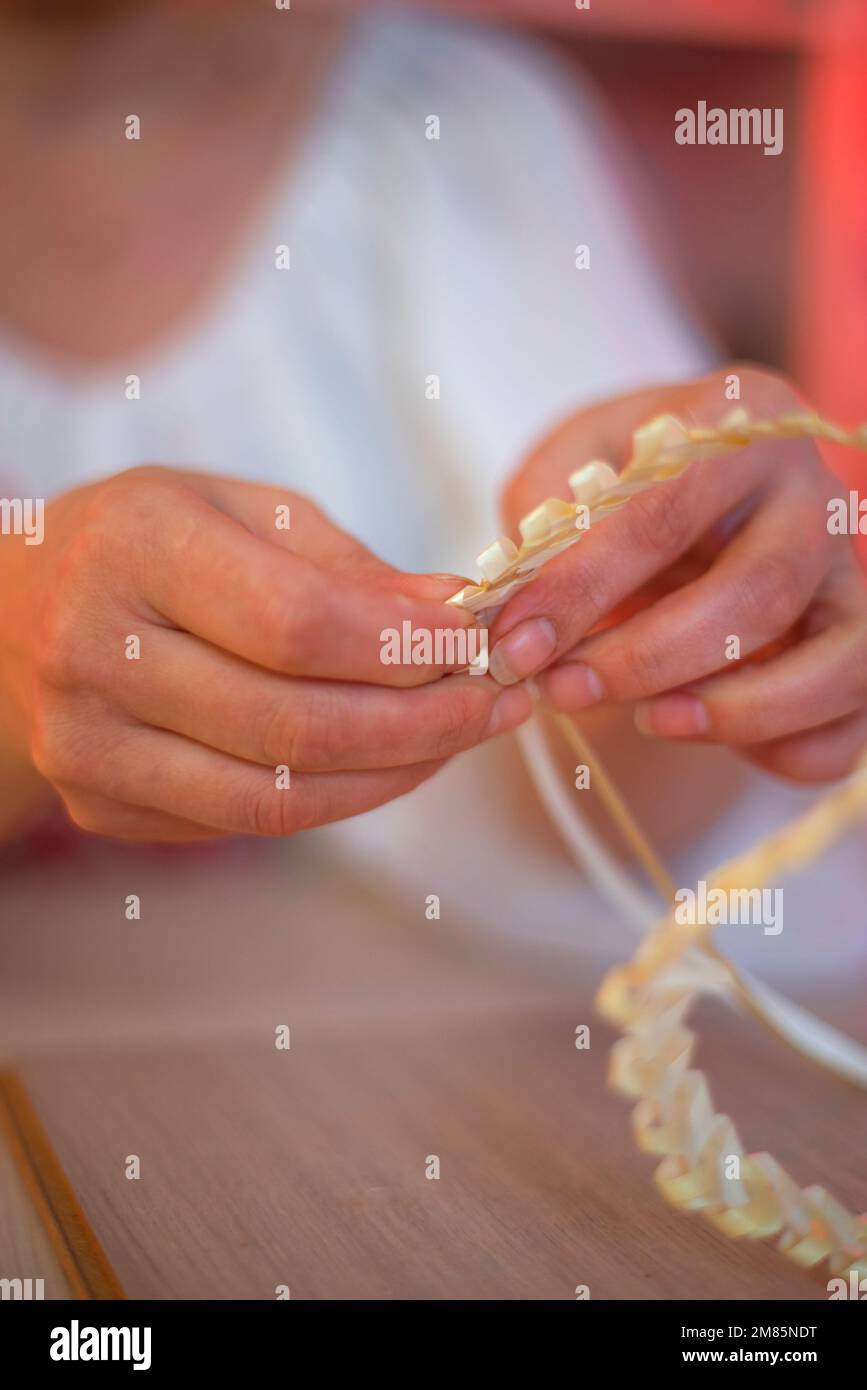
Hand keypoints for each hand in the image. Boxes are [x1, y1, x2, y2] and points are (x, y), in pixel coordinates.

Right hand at [0, 468, 529, 840]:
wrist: (23, 609)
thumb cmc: (150, 542)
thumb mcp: (244, 509)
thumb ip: (349, 567)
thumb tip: (461, 614)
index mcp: (132, 548)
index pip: (295, 623)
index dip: (405, 647)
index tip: (481, 643)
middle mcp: (92, 652)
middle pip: (295, 726)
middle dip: (423, 723)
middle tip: (498, 702)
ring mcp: (87, 745)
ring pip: (278, 797)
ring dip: (394, 775)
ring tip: (459, 738)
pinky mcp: (101, 805)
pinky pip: (249, 822)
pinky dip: (340, 799)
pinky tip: (389, 762)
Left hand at [490, 365, 866, 782]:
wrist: (677, 488)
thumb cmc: (618, 476)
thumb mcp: (565, 465)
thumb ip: (544, 525)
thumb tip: (522, 614)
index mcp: (740, 423)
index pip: (666, 508)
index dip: (584, 586)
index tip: (517, 642)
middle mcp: (813, 494)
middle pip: (758, 591)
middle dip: (648, 658)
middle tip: (564, 690)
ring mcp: (847, 575)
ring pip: (834, 661)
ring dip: (734, 711)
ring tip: (649, 722)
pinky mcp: (857, 644)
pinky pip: (853, 721)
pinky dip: (790, 750)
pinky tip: (706, 733)